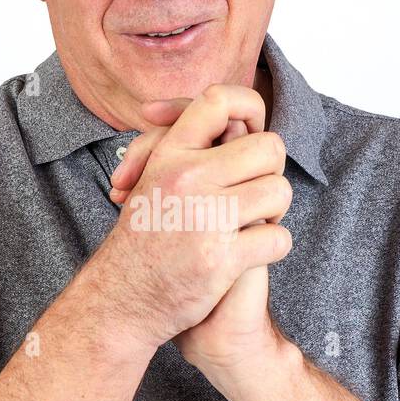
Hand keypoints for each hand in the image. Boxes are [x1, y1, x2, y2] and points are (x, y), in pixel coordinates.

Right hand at [106, 90, 292, 376]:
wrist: (120, 299)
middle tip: (255, 192)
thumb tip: (234, 120)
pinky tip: (250, 254)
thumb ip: (185, 148)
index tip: (250, 128)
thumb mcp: (150, 180)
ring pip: (279, 192)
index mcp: (169, 155)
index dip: (249, 107)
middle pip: (269, 148)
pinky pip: (278, 238)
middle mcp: (186, 178)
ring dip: (273, 212)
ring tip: (252, 224)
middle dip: (270, 172)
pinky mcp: (221, 258)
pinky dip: (271, 248)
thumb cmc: (142, 239)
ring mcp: (206, 218)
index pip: (220, 100)